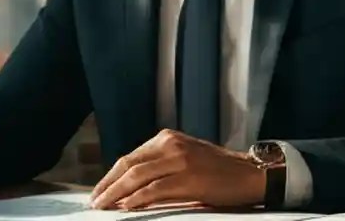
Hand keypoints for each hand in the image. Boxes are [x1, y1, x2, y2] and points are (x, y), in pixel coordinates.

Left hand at [89, 129, 262, 210]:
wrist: (249, 174)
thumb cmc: (218, 170)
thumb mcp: (185, 158)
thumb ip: (159, 165)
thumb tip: (129, 187)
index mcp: (167, 138)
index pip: (130, 157)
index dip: (111, 176)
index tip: (98, 190)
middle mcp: (170, 144)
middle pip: (129, 165)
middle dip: (108, 185)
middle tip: (94, 201)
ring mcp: (180, 160)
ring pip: (138, 176)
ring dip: (116, 193)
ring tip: (104, 206)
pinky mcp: (189, 178)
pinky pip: (155, 189)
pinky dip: (137, 199)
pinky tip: (125, 207)